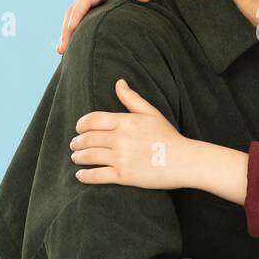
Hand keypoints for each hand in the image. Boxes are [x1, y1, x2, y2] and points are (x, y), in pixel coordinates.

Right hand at [56, 0, 162, 54]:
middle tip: (61, 49)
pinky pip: (85, 14)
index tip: (71, 28)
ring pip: (77, 13)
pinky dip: (77, 27)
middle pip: (75, 9)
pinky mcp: (101, 2)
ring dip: (68, 30)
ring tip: (62, 51)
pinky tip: (77, 42)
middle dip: (67, 28)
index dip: (78, 14)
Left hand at [70, 79, 195, 189]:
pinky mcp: (123, 176)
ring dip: (78, 157)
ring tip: (75, 157)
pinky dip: (85, 175)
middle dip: (77, 142)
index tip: (79, 129)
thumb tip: (119, 82)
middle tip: (74, 145)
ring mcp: (121, 158)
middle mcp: (120, 138)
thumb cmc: (168, 136)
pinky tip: (80, 175)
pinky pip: (97, 176)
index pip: (92, 120)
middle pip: (88, 138)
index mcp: (126, 121)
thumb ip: (132, 98)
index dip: (81, 124)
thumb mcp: (151, 113)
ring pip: (89, 156)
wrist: (184, 161)